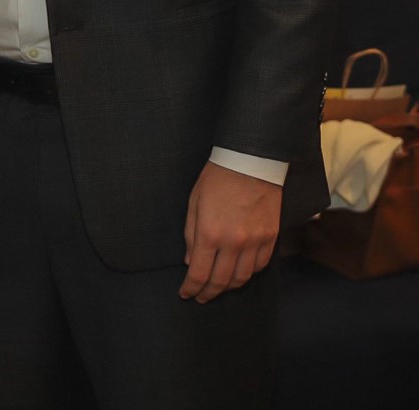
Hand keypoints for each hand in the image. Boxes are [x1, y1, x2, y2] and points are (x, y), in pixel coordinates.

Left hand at [179, 161, 280, 302]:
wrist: (251, 161)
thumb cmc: (217, 178)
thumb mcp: (195, 202)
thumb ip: (191, 234)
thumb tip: (190, 262)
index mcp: (210, 232)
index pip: (199, 273)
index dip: (191, 288)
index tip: (186, 294)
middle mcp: (234, 242)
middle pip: (221, 281)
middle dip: (208, 293)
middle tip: (201, 297)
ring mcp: (256, 241)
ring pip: (242, 278)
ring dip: (228, 287)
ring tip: (218, 287)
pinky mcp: (271, 237)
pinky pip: (260, 266)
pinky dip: (248, 273)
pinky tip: (239, 272)